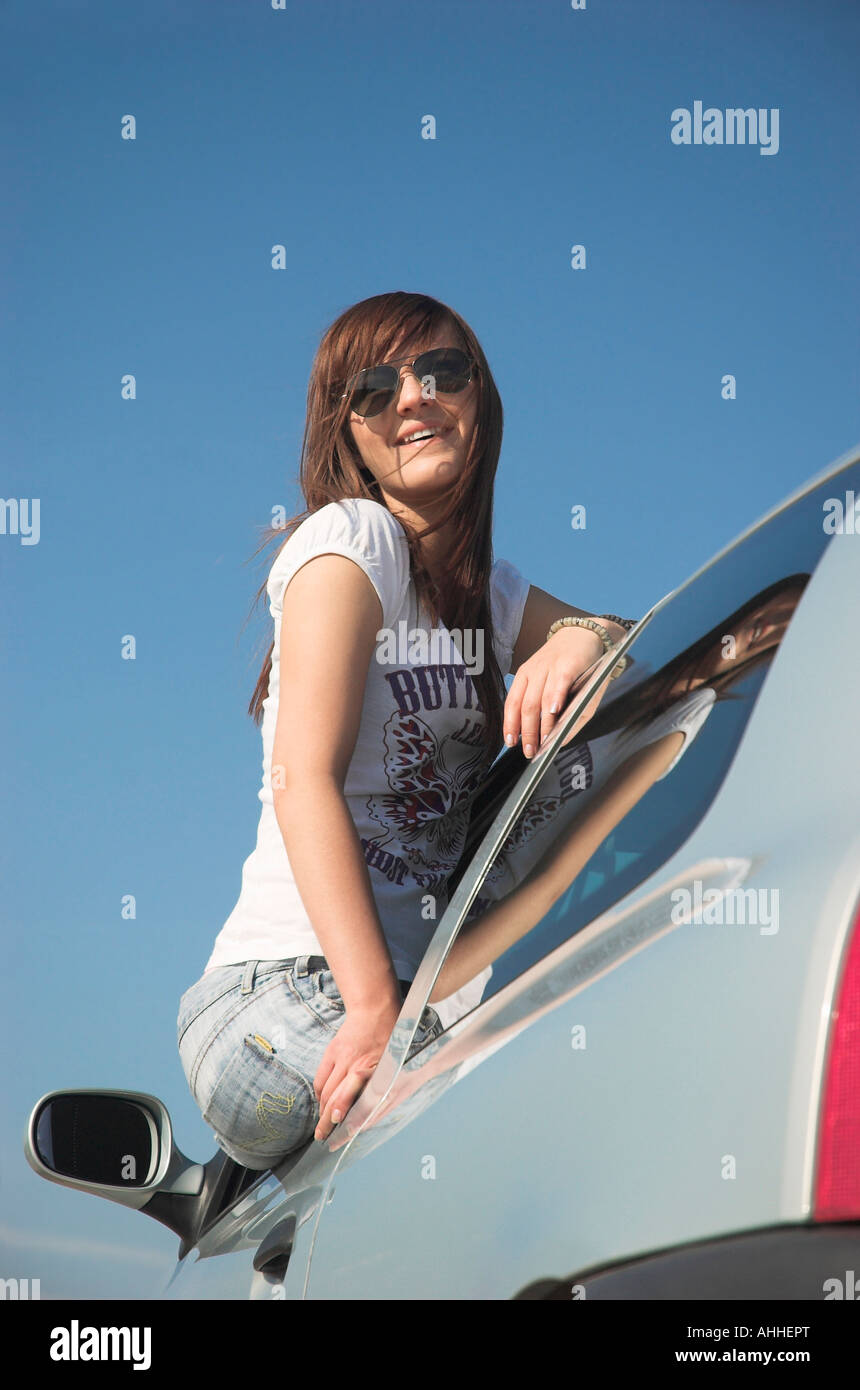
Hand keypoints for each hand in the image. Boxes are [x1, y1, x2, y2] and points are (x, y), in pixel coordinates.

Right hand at [313, 997, 401, 1142]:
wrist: (374, 1007)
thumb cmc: (391, 1033)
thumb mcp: (395, 1058)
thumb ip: (386, 1080)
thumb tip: (381, 1104)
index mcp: (368, 1065)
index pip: (349, 1092)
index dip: (341, 1109)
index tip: (336, 1122)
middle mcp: (351, 1063)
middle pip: (333, 1096)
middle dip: (326, 1120)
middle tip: (322, 1137)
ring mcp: (338, 1057)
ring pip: (324, 1089)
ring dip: (321, 1110)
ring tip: (321, 1126)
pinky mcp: (331, 1052)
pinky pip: (320, 1078)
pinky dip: (320, 1094)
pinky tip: (323, 1103)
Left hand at [504, 623, 621, 758]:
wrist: (588, 633)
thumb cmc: (573, 666)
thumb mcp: (559, 687)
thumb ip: (557, 714)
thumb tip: (557, 743)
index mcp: (526, 676)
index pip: (512, 703)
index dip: (510, 724)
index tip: (510, 743)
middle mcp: (534, 671)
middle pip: (526, 706)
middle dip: (527, 732)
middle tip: (530, 751)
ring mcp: (551, 667)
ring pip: (540, 700)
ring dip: (541, 724)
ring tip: (543, 742)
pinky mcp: (569, 664)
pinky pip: (559, 684)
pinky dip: (555, 699)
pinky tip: (554, 713)